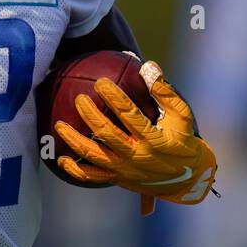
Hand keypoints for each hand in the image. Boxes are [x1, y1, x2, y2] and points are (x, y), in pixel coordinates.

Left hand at [53, 60, 216, 214]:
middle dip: (90, 115)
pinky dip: (76, 170)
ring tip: (58, 125)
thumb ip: (165, 92)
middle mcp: (138, 156)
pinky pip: (93, 177)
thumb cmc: (183, 140)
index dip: (114, 98)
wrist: (188, 177)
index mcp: (154, 139)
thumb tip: (148, 66)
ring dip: (75, 141)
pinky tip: (62, 160)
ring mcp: (126, 170)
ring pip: (95, 156)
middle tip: (79, 98)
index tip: (101, 82)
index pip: (130, 115)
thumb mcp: (182, 116)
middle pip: (107, 134)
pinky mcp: (119, 180)